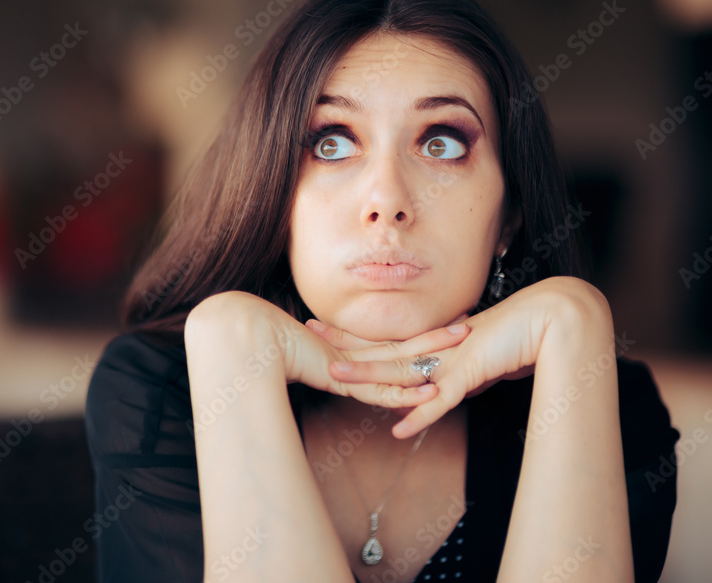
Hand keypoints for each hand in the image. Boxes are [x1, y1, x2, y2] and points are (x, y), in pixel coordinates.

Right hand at [186, 290, 472, 410]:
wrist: (245, 337)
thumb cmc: (260, 342)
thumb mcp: (292, 355)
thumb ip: (306, 358)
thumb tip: (310, 356)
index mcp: (345, 348)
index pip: (388, 342)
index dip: (415, 335)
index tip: (439, 323)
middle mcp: (352, 352)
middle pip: (403, 342)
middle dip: (435, 333)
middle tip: (466, 318)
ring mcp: (350, 363)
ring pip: (401, 358)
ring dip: (433, 351)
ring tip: (464, 336)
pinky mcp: (343, 377)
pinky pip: (382, 388)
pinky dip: (406, 392)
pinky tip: (432, 392)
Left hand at [311, 276, 612, 437]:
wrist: (551, 321)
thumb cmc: (518, 338)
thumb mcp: (480, 360)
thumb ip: (461, 374)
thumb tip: (449, 387)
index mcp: (436, 343)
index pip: (386, 340)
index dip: (354, 336)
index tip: (324, 327)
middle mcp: (437, 348)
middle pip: (383, 348)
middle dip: (345, 343)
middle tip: (308, 331)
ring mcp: (452, 359)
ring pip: (402, 370)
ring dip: (369, 375)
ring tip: (335, 377)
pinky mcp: (472, 373)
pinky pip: (442, 400)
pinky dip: (421, 415)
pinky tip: (400, 429)